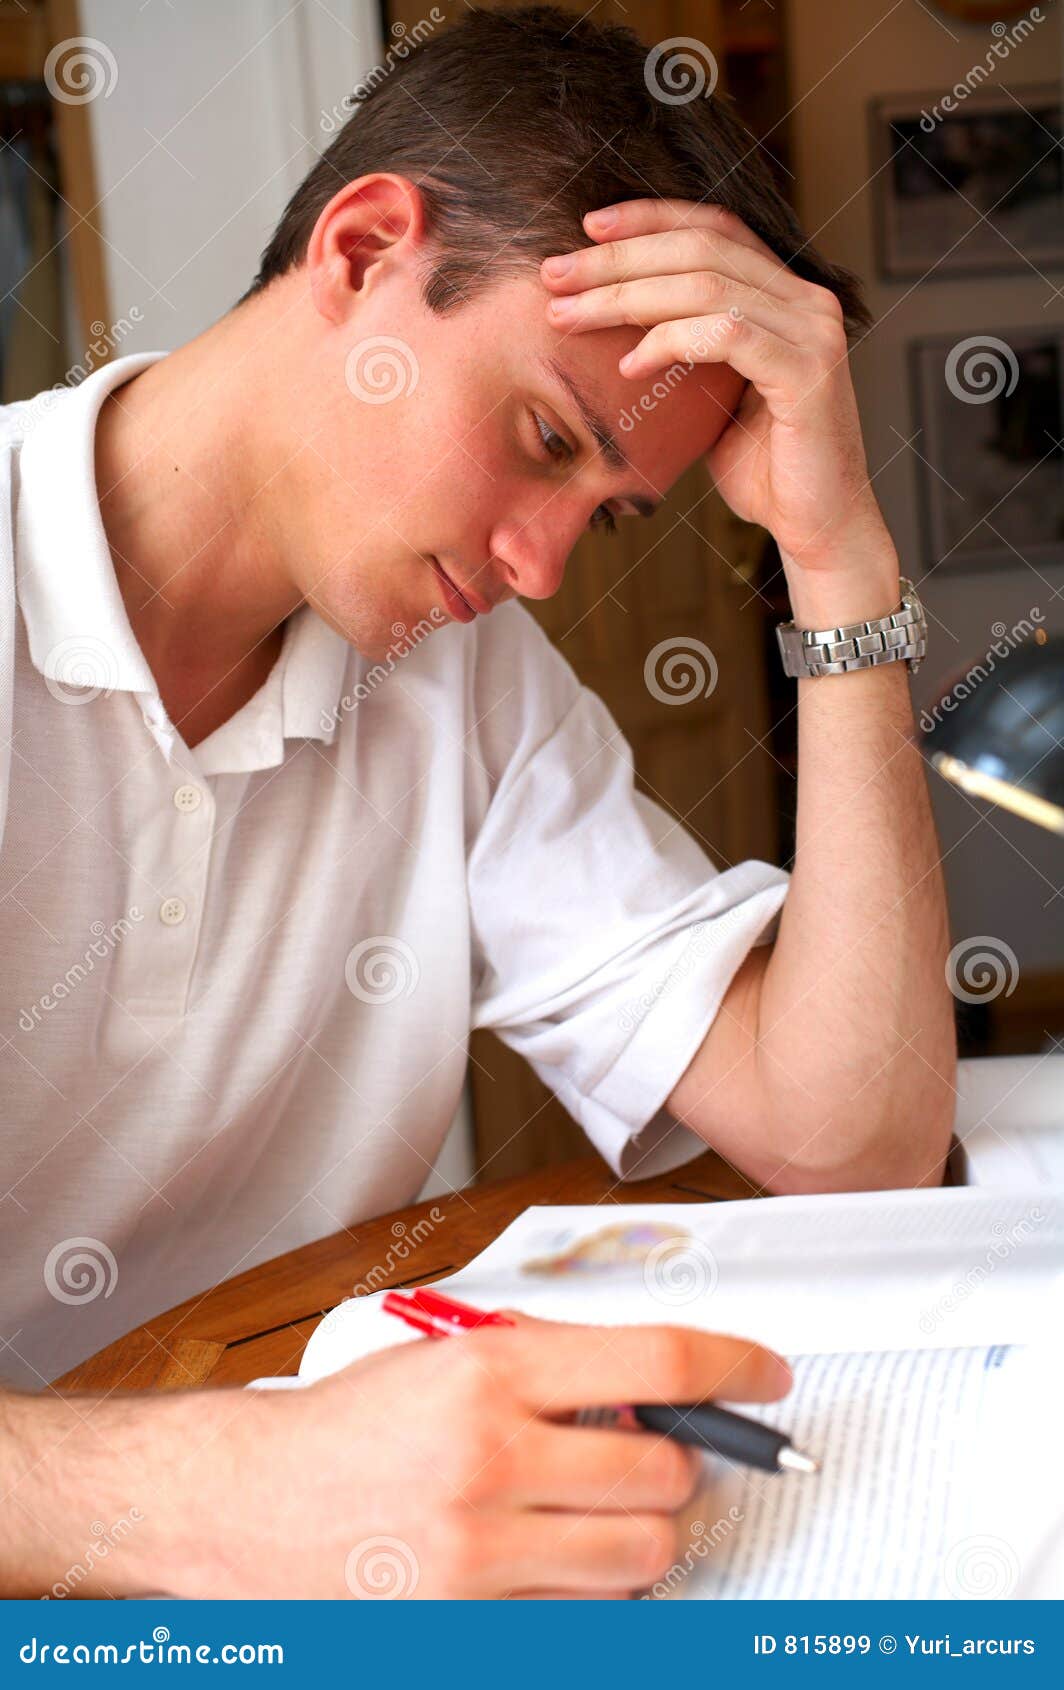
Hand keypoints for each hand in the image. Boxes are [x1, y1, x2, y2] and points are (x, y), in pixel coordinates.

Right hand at [156, 1315, 789, 1598]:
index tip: (767, 1377)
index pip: (656, 1359)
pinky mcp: (470, 1623)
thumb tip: (654, 1386)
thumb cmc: (349, 1427)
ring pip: (642, 1555)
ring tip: (598, 1514)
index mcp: (488, 1368)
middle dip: (679, 1466)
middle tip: (654, 1459)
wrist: (248, 1505)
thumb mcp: (445, 1356)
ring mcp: (481, 1550)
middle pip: (666, 1471)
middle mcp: (491, 1454)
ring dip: (643, 1534)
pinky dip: (593, 1594)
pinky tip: (553, 1563)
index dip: (734, 1365)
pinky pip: (588, 1619)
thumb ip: (548, 1363)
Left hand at [541, 199, 899, 623]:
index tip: (586, 228)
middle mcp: (805, 301)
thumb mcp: (713, 397)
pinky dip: (669, 341)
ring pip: (706, 285)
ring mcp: (812, 332)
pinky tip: (629, 363)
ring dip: (626, 296)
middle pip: (701, 247)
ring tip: (569, 315)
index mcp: (784, 295)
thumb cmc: (763, 468)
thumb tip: (615, 326)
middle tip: (554, 273)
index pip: (714, 228)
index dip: (649, 219)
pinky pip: (726, 335)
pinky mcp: (807, 372)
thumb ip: (686, 351)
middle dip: (618, 257)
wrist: (816, 526)